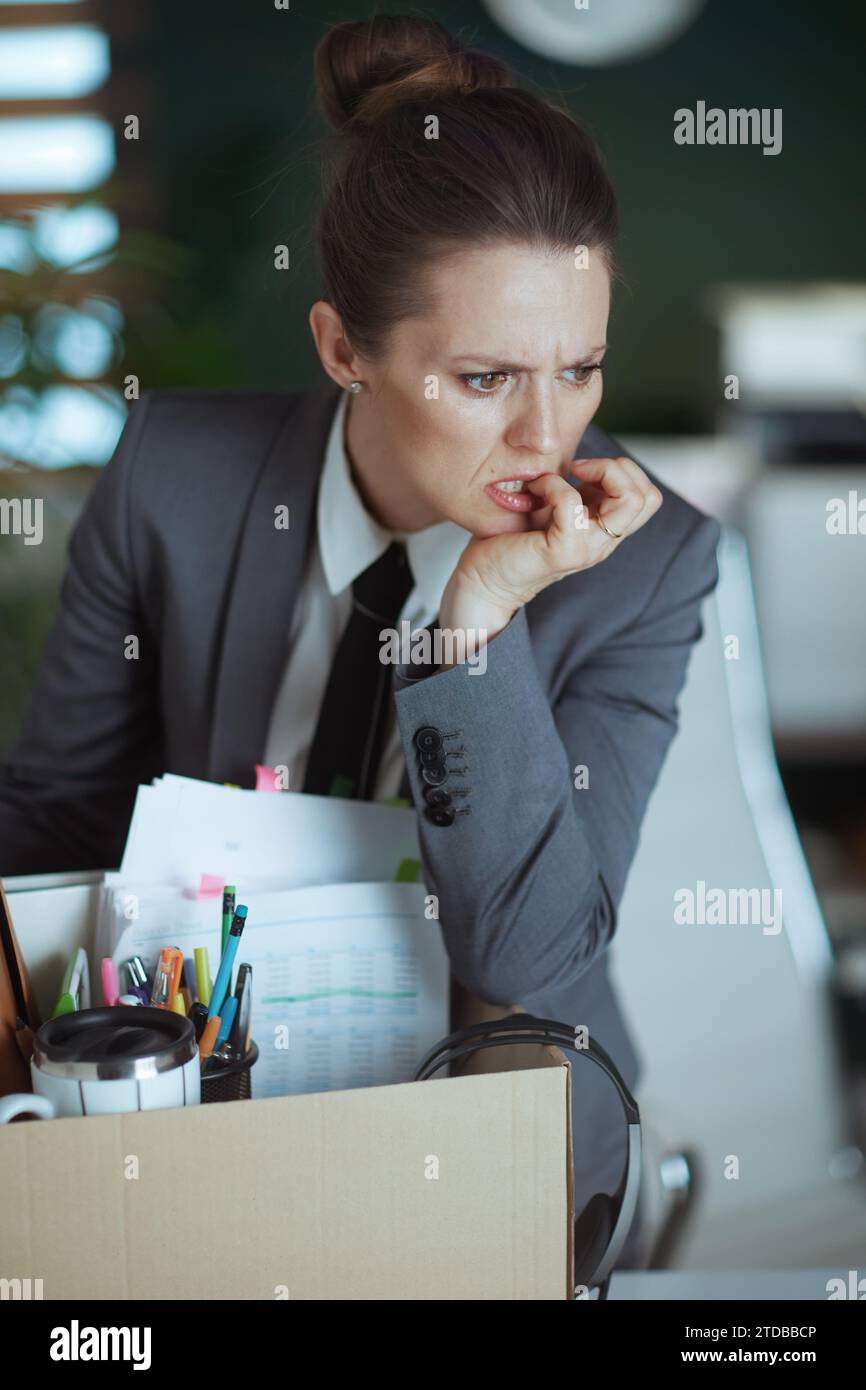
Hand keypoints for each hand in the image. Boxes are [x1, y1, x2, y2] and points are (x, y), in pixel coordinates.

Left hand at [439, 456, 662, 641]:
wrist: (484, 579)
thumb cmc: (513, 540)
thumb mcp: (558, 508)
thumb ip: (581, 492)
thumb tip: (588, 461)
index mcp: (604, 531)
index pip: (648, 497)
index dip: (624, 472)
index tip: (584, 469)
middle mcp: (603, 542)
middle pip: (648, 497)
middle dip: (617, 468)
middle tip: (579, 469)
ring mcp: (587, 549)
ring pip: (629, 500)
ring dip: (595, 471)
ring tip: (559, 478)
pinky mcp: (562, 550)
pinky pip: (572, 502)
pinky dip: (553, 484)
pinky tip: (534, 489)